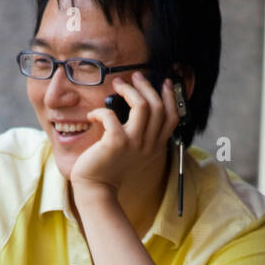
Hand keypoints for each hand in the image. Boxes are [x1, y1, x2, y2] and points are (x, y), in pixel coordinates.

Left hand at [69, 73, 179, 196]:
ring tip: (117, 84)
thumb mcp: (133, 150)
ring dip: (129, 89)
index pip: (171, 117)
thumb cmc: (110, 166)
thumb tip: (137, 102)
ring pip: (142, 105)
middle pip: (157, 106)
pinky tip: (92, 116)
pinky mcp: (116, 142)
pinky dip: (100, 111)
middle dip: (147, 86)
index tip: (165, 82)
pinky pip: (111, 115)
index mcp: (155, 146)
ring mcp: (133, 143)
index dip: (170, 97)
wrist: (96, 188)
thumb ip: (140, 132)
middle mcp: (148, 145)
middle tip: (135, 76)